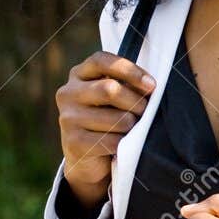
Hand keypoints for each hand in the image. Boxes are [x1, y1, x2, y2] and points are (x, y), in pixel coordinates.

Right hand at [56, 50, 154, 210]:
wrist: (87, 158)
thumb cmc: (109, 118)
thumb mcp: (115, 97)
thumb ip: (126, 85)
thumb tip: (150, 86)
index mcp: (78, 75)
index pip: (101, 61)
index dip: (129, 70)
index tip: (151, 84)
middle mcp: (68, 93)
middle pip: (109, 89)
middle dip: (136, 102)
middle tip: (145, 111)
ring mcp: (67, 118)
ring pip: (116, 119)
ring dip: (132, 126)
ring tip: (131, 129)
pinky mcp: (73, 142)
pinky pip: (111, 140)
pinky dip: (123, 143)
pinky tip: (121, 144)